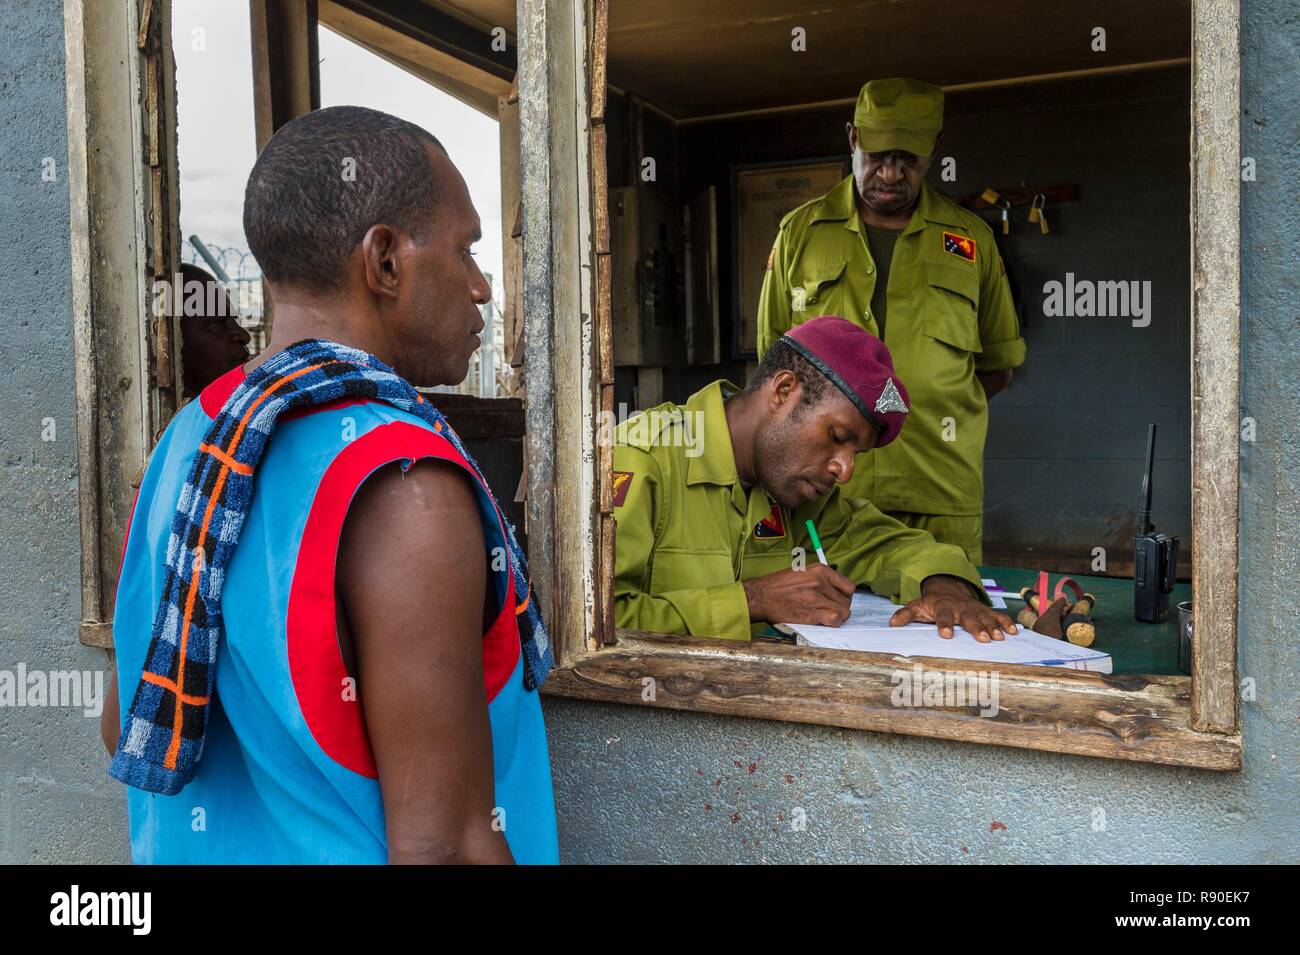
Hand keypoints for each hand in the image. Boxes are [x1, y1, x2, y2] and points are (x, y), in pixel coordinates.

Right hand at [743, 564, 855, 626]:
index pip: (848, 585)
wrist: (760, 596)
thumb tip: (836, 589)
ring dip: (839, 616)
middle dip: (842, 607)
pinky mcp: (810, 613)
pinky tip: (825, 621)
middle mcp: (820, 582)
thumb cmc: (778, 585)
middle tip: (832, 610)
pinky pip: (834, 620)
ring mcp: (815, 598)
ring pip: (844, 611)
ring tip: (829, 616)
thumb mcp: (802, 571)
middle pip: (847, 600)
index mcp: (819, 570)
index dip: (846, 595)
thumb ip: (820, 578)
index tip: (840, 599)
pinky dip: (834, 623)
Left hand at [890, 575, 1017, 641]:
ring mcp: (974, 608)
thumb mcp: (916, 606)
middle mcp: (960, 608)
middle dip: (975, 628)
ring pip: (984, 617)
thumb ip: (905, 615)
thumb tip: (892, 623)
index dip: (944, 625)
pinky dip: (1005, 622)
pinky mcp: (984, 610)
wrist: (948, 588)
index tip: (946, 635)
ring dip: (993, 627)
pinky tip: (1013, 632)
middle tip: (982, 639)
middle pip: (968, 618)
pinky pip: (997, 615)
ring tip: (999, 638)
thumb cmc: (931, 603)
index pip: (943, 617)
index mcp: (942, 607)